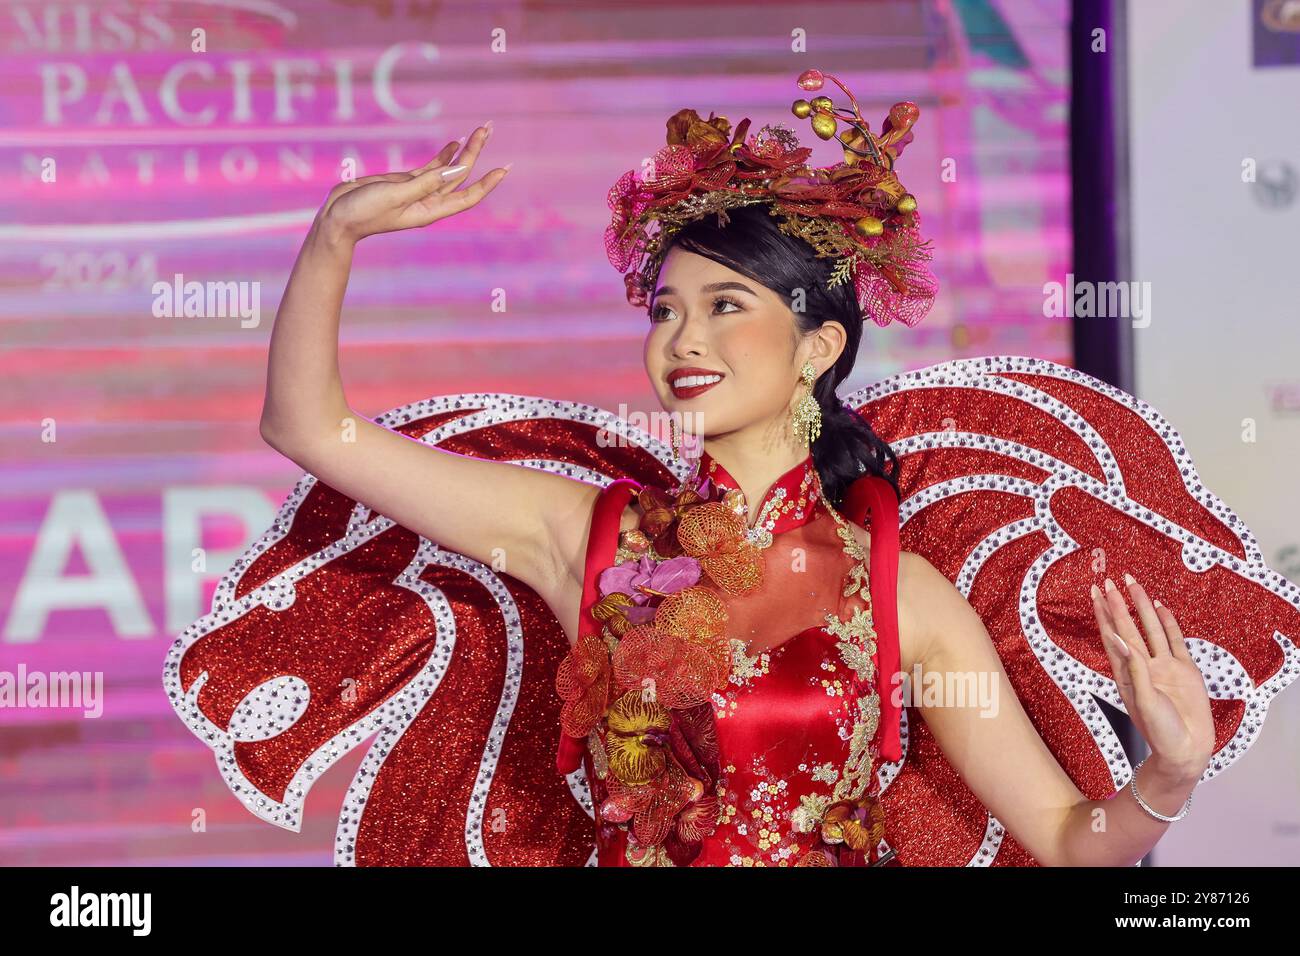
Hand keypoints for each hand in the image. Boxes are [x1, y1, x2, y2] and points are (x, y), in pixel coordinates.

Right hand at [318, 123, 507, 241]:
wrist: (338, 218)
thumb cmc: (363, 211)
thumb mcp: (396, 195)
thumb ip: (426, 182)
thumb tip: (458, 170)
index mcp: (430, 211)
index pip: (467, 197)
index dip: (487, 183)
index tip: (504, 169)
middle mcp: (429, 201)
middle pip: (461, 176)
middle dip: (476, 153)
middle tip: (488, 128)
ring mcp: (419, 191)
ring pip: (448, 169)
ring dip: (464, 150)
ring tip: (479, 130)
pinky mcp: (406, 182)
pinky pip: (432, 167)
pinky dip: (444, 155)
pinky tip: (455, 143)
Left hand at [1090, 574, 1214, 778]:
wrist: (1187, 750)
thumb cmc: (1160, 732)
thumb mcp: (1144, 700)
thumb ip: (1135, 669)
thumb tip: (1120, 638)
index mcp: (1127, 673)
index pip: (1112, 636)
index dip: (1104, 614)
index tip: (1095, 593)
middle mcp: (1143, 666)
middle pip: (1128, 627)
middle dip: (1118, 604)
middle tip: (1109, 579)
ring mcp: (1165, 666)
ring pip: (1151, 628)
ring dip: (1142, 606)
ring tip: (1133, 584)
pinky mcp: (1186, 671)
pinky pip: (1175, 640)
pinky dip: (1168, 623)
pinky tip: (1161, 607)